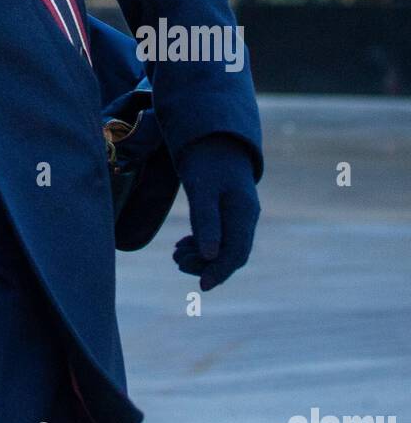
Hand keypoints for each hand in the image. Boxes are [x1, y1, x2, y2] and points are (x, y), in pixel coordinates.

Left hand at [173, 134, 259, 290]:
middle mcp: (246, 216)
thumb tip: (209, 255)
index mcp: (244, 212)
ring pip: (224, 246)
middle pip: (231, 253)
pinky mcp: (228, 211)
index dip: (220, 271)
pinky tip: (183, 245)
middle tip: (177, 261)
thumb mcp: (201, 188)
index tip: (202, 285)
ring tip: (176, 256)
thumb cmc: (205, 160)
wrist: (212, 136)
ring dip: (201, 255)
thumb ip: (206, 221)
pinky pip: (219, 236)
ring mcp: (239, 214)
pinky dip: (202, 244)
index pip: (236, 252)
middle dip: (205, 263)